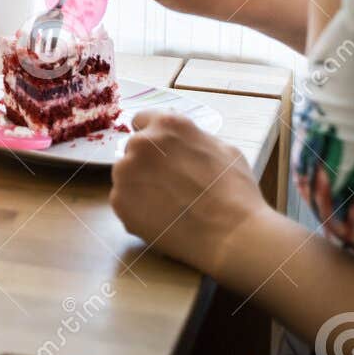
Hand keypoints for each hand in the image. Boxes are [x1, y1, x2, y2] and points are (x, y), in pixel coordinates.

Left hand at [110, 112, 268, 274]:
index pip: (142, 120)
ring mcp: (125, 172)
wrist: (232, 234)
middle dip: (147, 163)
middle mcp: (140, 143)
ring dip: (140, 185)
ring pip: (126, 176)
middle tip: (170, 185)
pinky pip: (123, 201)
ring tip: (168, 205)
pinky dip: (136, 209)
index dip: (152, 136)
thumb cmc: (235, 192)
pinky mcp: (118, 201)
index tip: (159, 151)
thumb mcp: (223, 149)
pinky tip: (160, 219)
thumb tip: (180, 140)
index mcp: (167, 125)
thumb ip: (192, 139)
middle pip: (134, 150)